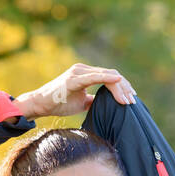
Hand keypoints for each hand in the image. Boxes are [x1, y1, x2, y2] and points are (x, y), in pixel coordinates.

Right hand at [16, 63, 135, 119]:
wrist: (41, 104)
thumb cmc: (59, 103)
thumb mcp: (82, 102)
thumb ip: (94, 100)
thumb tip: (106, 105)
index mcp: (86, 74)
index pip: (110, 77)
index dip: (123, 87)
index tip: (132, 99)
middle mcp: (83, 69)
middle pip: (111, 75)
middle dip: (125, 88)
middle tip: (133, 102)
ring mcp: (79, 72)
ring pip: (106, 76)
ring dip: (120, 87)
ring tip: (128, 100)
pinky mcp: (74, 78)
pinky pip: (95, 77)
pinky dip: (108, 78)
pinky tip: (118, 81)